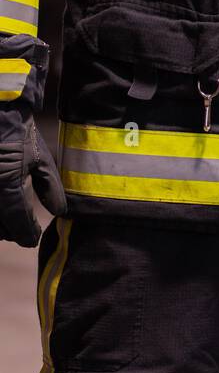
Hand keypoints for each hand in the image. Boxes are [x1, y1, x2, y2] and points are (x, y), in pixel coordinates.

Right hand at [0, 119, 66, 247]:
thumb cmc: (20, 134)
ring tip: (11, 222)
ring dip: (0, 226)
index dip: (27, 235)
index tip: (33, 239)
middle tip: (23, 230)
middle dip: (12, 232)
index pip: (18, 223)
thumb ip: (50, 187)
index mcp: (7, 186)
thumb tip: (59, 211)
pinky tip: (2, 206)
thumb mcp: (41, 159)